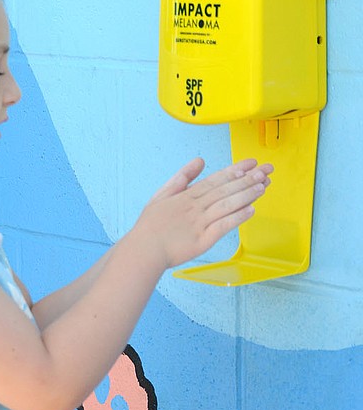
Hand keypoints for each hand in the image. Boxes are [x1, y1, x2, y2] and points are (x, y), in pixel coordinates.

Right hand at [135, 158, 272, 270]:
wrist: (143, 249)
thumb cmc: (151, 225)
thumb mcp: (162, 194)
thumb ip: (183, 177)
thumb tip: (200, 160)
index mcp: (187, 196)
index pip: (216, 179)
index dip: (235, 170)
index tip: (251, 163)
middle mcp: (195, 207)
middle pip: (225, 190)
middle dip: (247, 179)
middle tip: (266, 170)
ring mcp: (200, 223)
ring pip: (227, 205)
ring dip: (246, 195)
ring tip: (263, 186)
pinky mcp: (202, 241)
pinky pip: (223, 226)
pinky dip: (237, 218)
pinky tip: (251, 210)